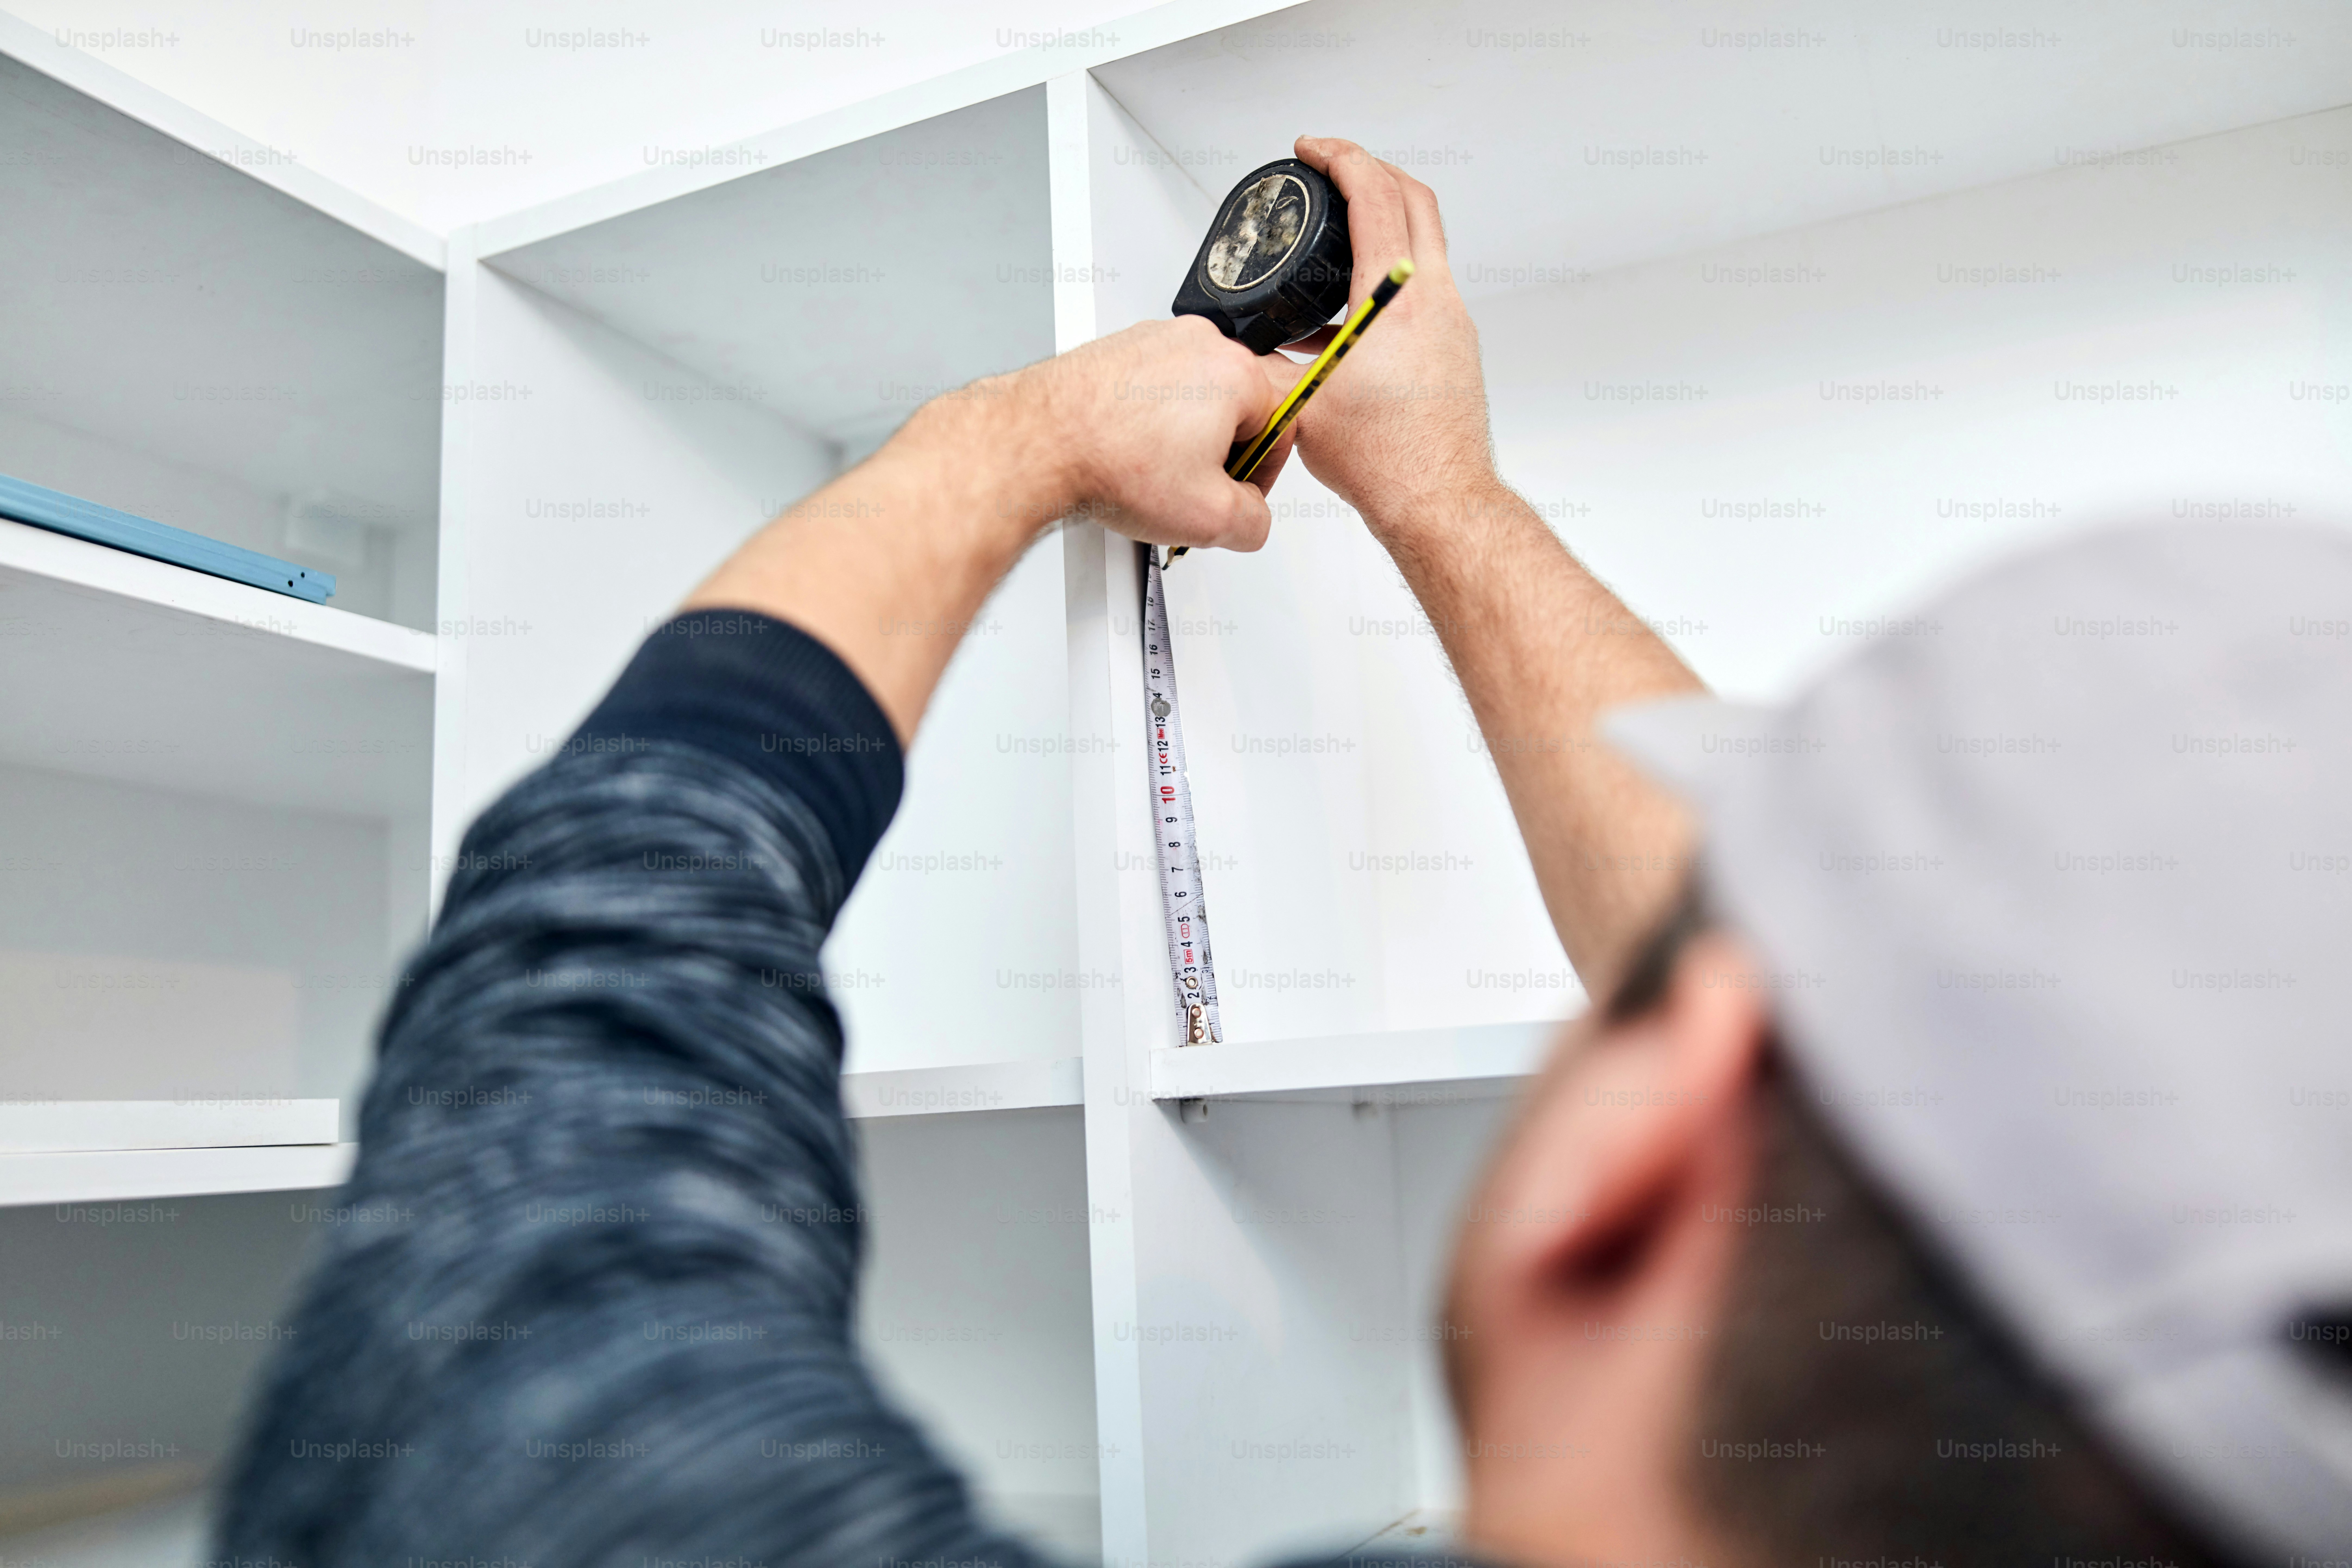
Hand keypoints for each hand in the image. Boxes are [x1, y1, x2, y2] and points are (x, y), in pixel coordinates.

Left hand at [1017, 316, 1296, 551]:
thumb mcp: (1209, 518)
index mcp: (1236, 372)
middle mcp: (1197, 343)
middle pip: (1234, 411)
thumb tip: (1251, 516)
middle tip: (1186, 489)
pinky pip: (1151, 390)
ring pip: (1191, 400)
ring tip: (1148, 472)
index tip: (1236, 495)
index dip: (1260, 474)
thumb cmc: (1111, 462)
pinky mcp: (1117, 350)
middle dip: (1216, 455)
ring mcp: (1153, 340)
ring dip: (1180, 439)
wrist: (1036, 442)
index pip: (1279, 428)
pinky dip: (1145, 422)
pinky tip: (1125, 453)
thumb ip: (1254, 521)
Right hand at [1286, 136, 1500, 539]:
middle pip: (1414, 199)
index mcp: (1394, 299)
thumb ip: (1270, 363)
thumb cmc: (1384, 461)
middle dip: (1370, 171)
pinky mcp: (1454, 346)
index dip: (1340, 158)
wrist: (1437, 501)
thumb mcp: (1302, 402)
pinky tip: (1351, 308)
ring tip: (1338, 236)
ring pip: (1424, 242)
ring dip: (1384, 223)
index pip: (1374, 195)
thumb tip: (1244, 351)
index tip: (1312, 149)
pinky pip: (1422, 288)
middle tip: (1332, 170)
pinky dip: (1389, 275)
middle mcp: (1434, 300)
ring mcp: (1452, 321)